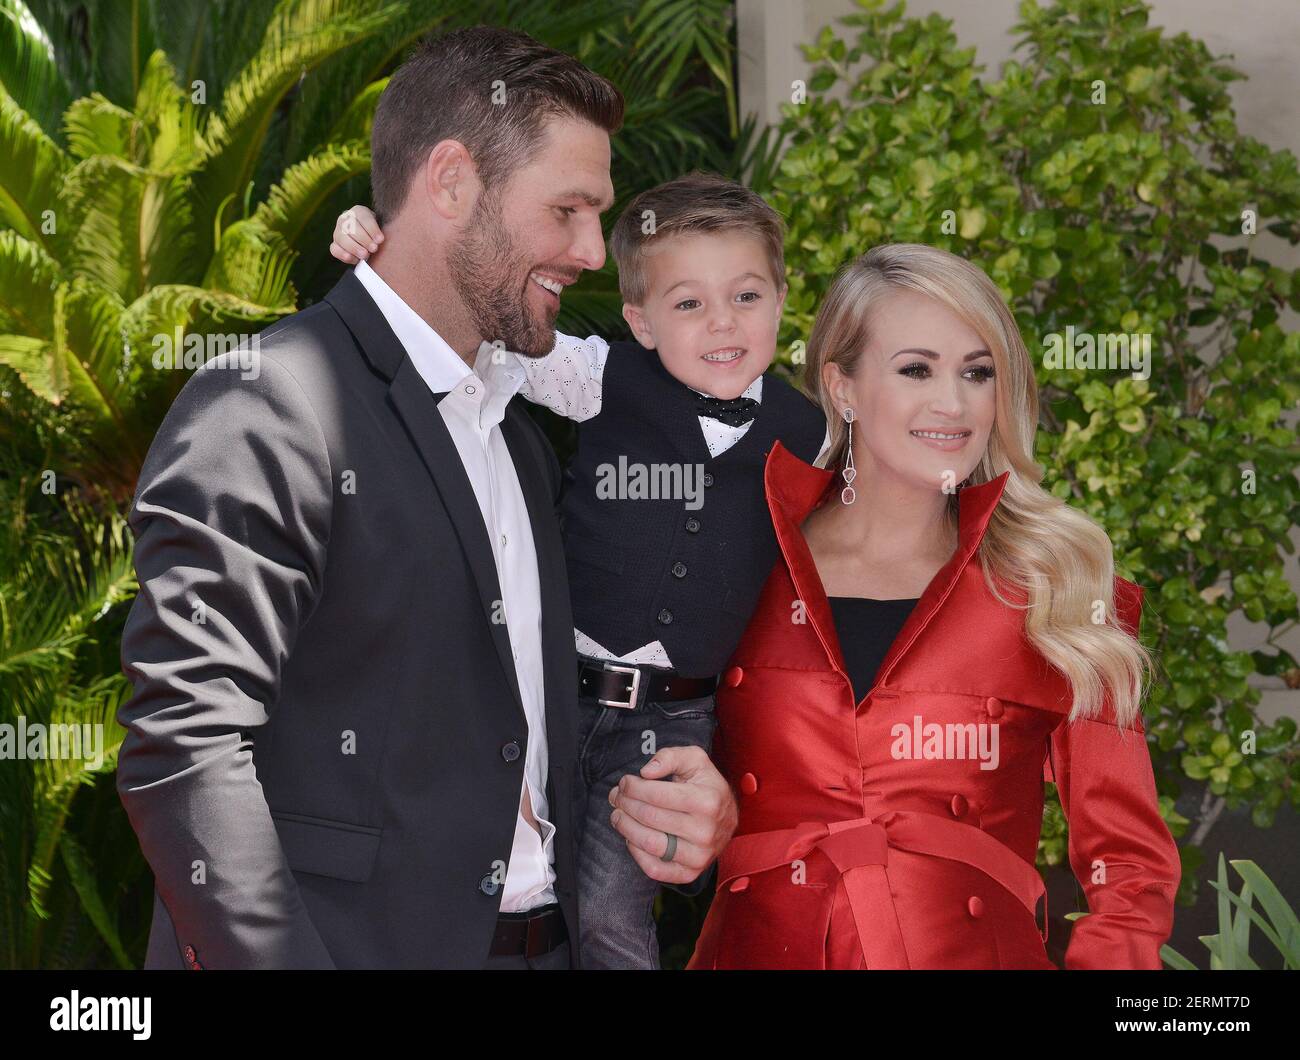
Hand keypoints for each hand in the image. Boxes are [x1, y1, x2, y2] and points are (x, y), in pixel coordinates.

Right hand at [330, 205, 383, 263]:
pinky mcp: (335, 245)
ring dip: (354, 247)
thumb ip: (380, 232)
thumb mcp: (382, 227)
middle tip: (374, 248)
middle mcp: (345, 219)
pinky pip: (335, 249)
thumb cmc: (378, 234)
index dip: (372, 229)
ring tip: (365, 255)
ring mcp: (338, 232)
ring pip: (341, 238)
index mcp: (358, 211)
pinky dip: (343, 254)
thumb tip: (380, 240)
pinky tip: (353, 259)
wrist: (370, 241)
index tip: (380, 240)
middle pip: (351, 227)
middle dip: (363, 239)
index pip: (363, 218)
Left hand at [607, 745, 737, 885]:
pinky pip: (655, 869)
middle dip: (626, 804)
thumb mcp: (695, 760)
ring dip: (625, 827)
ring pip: (650, 844)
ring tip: (618, 815)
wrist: (726, 819)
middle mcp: (706, 831)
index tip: (625, 782)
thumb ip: (670, 757)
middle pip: (650, 817)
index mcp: (708, 801)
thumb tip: (646, 771)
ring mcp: (699, 856)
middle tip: (617, 796)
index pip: (657, 795)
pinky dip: (636, 854)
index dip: (633, 787)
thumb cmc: (707, 786)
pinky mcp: (690, 873)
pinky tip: (631, 837)